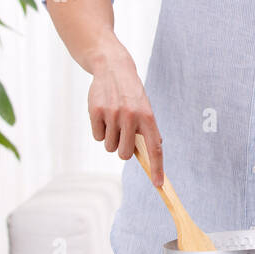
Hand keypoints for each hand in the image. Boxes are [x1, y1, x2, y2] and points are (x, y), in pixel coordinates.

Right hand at [87, 51, 163, 185]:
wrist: (113, 68)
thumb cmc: (131, 94)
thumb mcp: (145, 108)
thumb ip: (148, 130)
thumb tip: (151, 154)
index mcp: (148, 117)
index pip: (155, 148)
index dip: (157, 168)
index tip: (158, 184)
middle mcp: (131, 117)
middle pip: (124, 154)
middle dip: (122, 150)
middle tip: (122, 135)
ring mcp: (113, 114)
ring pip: (109, 146)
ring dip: (110, 138)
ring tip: (113, 119)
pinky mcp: (96, 112)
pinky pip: (97, 136)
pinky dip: (99, 130)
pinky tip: (103, 114)